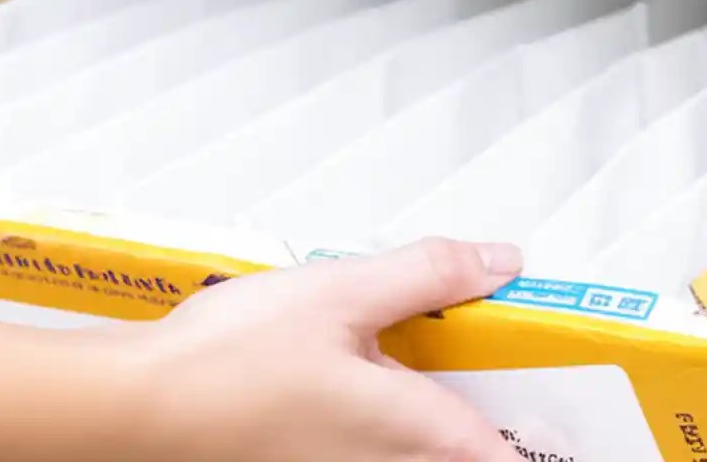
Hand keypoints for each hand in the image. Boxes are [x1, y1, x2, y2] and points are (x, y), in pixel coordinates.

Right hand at [133, 237, 525, 461]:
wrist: (137, 410)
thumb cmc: (231, 360)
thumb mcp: (343, 292)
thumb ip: (429, 274)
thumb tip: (501, 263)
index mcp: (416, 434)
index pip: (506, 457)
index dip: (540, 437)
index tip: (569, 415)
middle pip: (466, 455)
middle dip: (488, 419)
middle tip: (497, 363)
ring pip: (417, 451)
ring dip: (438, 417)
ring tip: (426, 357)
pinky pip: (374, 451)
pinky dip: (388, 421)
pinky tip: (360, 372)